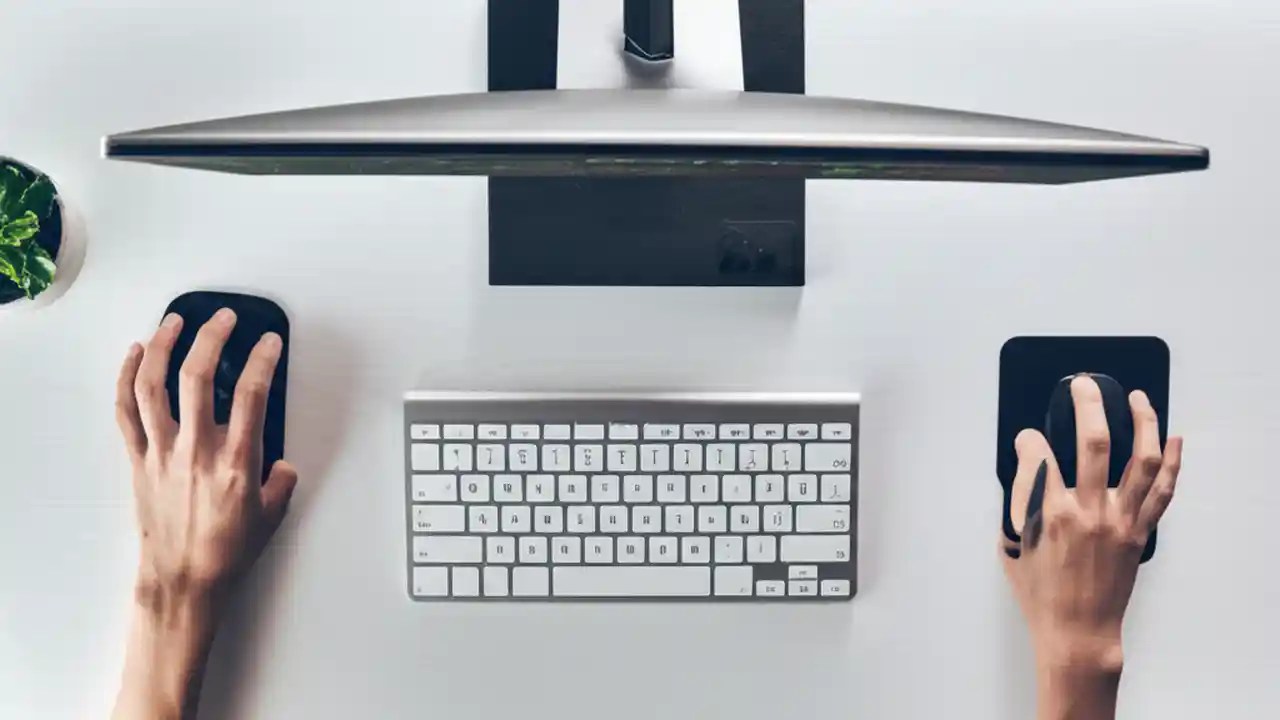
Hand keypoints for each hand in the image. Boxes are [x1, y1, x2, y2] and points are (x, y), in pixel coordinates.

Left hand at [116, 309, 297, 612]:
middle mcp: (196, 451)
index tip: (269, 342)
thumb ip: (282, 480)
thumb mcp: (273, 515)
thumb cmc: (225, 553)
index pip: (251, 395)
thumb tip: (282, 463)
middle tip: (224, 319)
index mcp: (236, 462)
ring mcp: (163, 453)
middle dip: (212, 338)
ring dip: (164, 346)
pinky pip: (126, 410)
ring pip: (154, 386)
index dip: (262, 360)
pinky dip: (127, 377)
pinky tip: (136, 355)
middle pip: (198, 377)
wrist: (183, 581)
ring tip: (175, 322)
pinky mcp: (139, 461)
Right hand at [1000, 376, 1182, 718]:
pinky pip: (1162, 491)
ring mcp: (1120, 520)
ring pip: (1140, 460)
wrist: (1077, 632)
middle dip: (1088, 405)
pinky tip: (1172, 439)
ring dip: (1142, 422)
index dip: (1029, 440)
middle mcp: (1089, 512)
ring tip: (1138, 399)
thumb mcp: (1011, 546)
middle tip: (1083, 385)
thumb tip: (1026, 468)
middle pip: (1094, 442)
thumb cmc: (1042, 596)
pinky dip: (1171, 463)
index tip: (1028, 438)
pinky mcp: (1139, 532)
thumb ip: (1017, 503)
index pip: (1038, 457)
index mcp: (1050, 515)